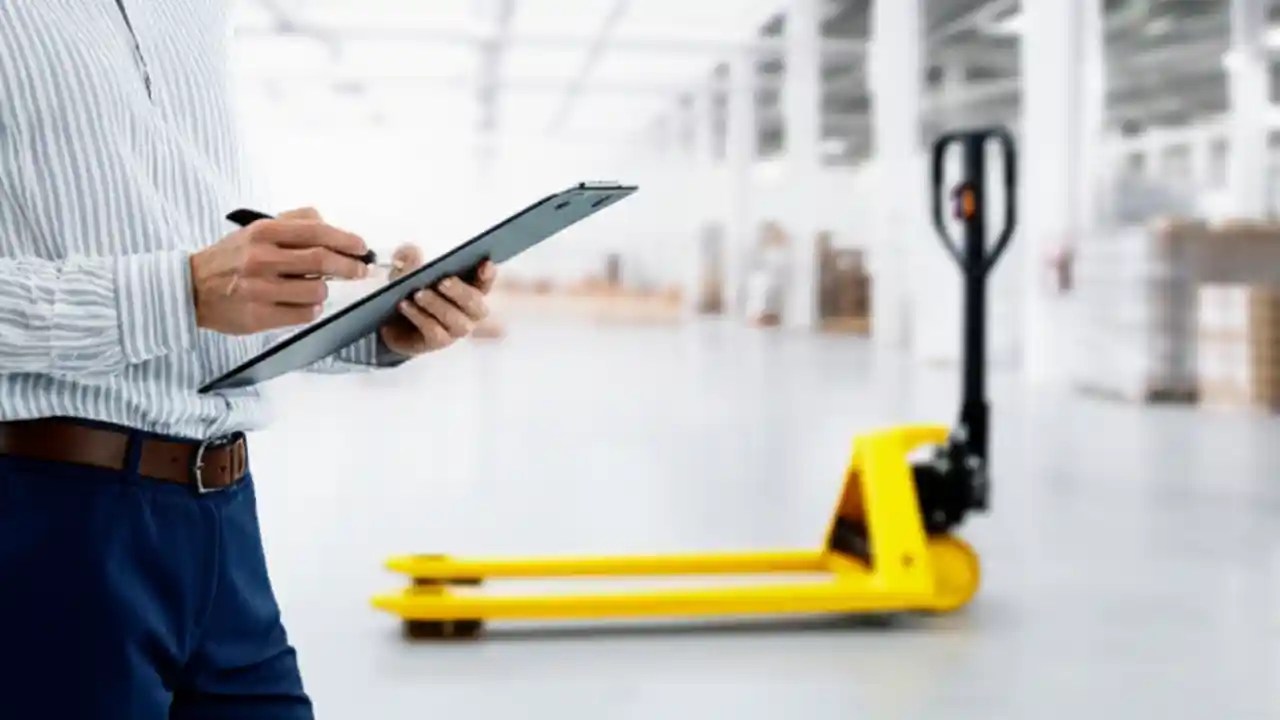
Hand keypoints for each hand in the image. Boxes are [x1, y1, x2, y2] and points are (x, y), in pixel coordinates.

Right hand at [190, 207, 369, 334]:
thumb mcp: (255, 229)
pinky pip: (304, 314)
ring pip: (316, 290)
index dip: (346, 240)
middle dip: (349, 266)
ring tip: (314, 287)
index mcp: (262, 232)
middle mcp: (261, 259)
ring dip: (324, 289)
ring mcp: (259, 290)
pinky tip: (302, 303)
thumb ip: (293, 221)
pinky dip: (311, 309)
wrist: (190, 289)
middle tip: (359, 270)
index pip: (316, 232)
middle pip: (322, 261)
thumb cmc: (229, 258)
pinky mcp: (258, 316)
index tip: (361, 247)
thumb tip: (327, 223)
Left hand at [378, 243, 496, 356]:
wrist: (389, 323)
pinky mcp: (437, 342)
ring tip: (418, 293)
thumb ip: (407, 259)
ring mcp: (455, 330)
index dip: (488, 275)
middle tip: (443, 282)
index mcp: (468, 290)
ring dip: (438, 305)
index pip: (484, 283)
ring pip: (458, 321)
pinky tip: (406, 306)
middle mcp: (468, 313)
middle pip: (476, 305)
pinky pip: (435, 332)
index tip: (486, 263)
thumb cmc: (408, 293)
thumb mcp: (404, 272)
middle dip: (461, 292)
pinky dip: (420, 317)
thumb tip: (411, 251)